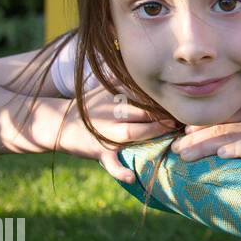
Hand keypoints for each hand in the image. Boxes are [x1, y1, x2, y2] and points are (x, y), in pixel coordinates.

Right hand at [64, 84, 178, 182]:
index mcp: (113, 96)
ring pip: (130, 133)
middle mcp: (110, 112)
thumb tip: (140, 63)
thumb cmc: (91, 106)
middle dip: (161, 114)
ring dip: (151, 133)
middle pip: (140, 111)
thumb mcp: (105, 88)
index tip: (180, 98)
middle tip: (182, 116)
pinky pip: (109, 163)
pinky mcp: (97, 151)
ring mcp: (104, 133)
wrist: (58, 123)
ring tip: (170, 132)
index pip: (141, 93)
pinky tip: (132, 177)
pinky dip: (120, 171)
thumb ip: (124, 77)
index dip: (162, 97)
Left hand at [170, 107, 240, 173]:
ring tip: (186, 156)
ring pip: (229, 136)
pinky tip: (221, 155)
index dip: (199, 126)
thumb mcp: (237, 148)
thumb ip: (219, 139)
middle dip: (196, 138)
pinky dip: (235, 149)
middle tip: (177, 149)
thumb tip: (185, 138)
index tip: (181, 137)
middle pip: (221, 126)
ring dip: (205, 146)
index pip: (220, 116)